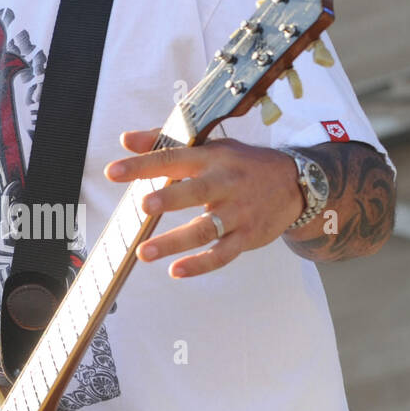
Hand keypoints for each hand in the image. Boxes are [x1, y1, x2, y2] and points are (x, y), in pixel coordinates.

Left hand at [104, 129, 303, 277]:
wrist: (296, 183)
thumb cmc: (242, 164)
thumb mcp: (210, 146)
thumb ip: (164, 143)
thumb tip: (126, 139)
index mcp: (210, 159)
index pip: (172, 158)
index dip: (142, 165)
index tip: (113, 172)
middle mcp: (225, 184)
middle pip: (196, 192)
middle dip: (171, 198)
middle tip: (145, 206)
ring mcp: (238, 213)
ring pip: (206, 229)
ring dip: (175, 242)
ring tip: (144, 253)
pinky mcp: (247, 237)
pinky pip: (222, 254)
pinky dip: (200, 265)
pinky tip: (176, 271)